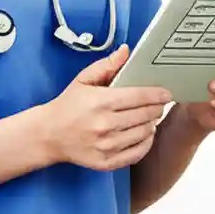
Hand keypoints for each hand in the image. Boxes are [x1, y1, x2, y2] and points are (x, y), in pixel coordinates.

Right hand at [38, 44, 173, 170]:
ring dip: (152, 123)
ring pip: (145, 133)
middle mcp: (105, 125)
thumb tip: (127, 51)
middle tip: (159, 103)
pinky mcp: (107, 162)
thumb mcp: (83, 80)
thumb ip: (107, 65)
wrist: (48, 135)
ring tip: (149, 117)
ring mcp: (107, 146)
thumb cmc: (68, 105)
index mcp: (101, 102)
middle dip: (157, 107)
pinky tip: (144, 133)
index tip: (166, 93)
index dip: (157, 94)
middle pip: (146, 115)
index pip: (139, 96)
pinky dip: (147, 142)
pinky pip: (138, 152)